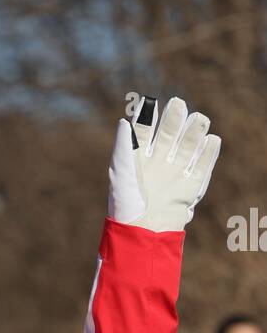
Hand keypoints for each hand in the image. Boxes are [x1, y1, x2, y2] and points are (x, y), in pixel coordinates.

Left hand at [107, 95, 220, 230]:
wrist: (144, 230)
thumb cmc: (127, 202)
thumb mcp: (120, 171)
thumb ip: (123, 146)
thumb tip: (123, 121)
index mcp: (138, 159)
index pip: (145, 132)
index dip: (148, 117)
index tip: (151, 101)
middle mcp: (157, 164)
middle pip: (170, 135)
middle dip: (175, 119)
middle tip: (179, 103)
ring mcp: (174, 174)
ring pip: (188, 147)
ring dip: (194, 131)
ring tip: (200, 118)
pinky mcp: (190, 186)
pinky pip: (202, 166)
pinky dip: (208, 152)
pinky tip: (211, 139)